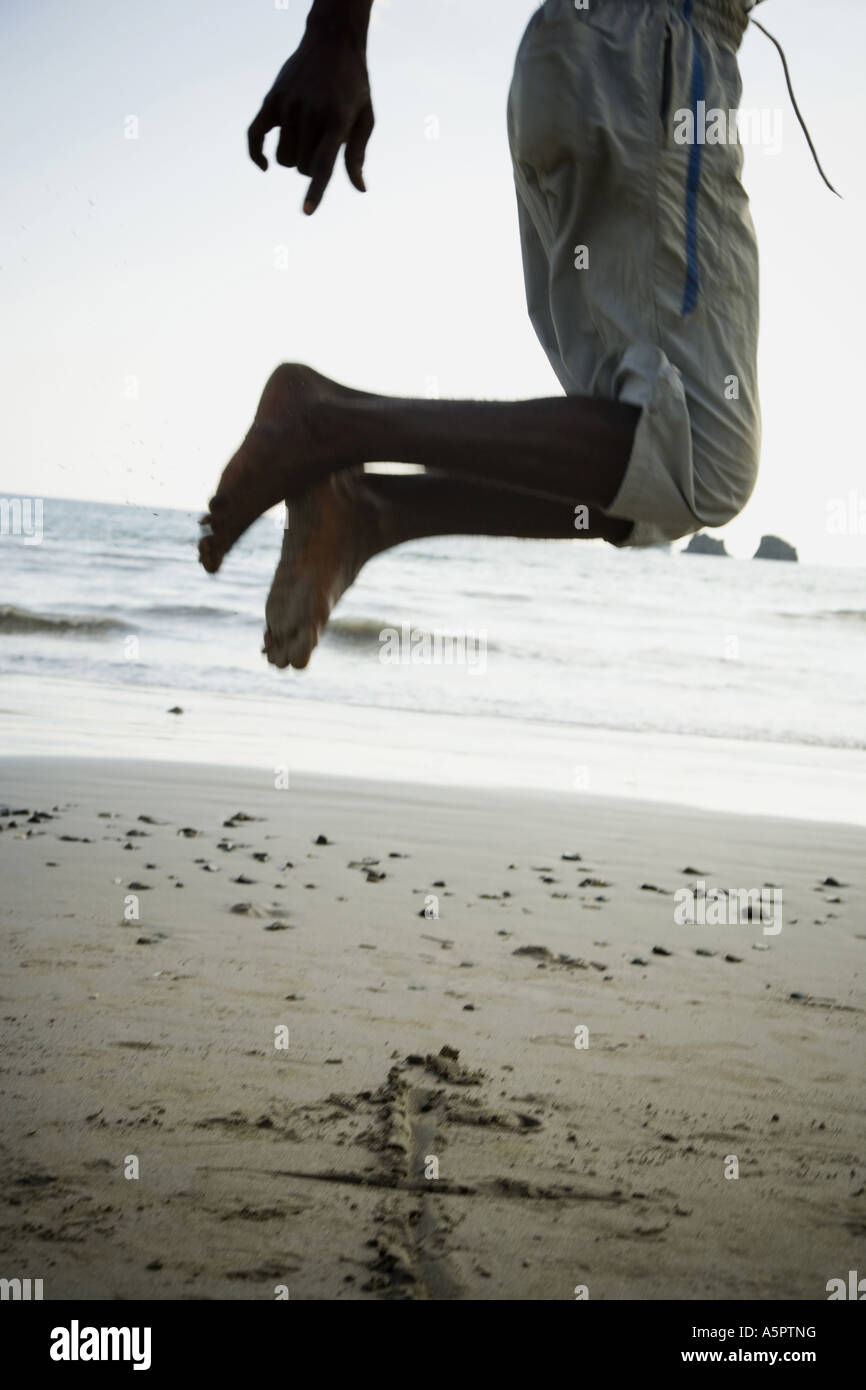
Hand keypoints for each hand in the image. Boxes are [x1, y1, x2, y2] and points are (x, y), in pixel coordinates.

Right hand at [247, 29, 373, 214]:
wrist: (332, 42)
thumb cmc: (353, 86)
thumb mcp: (365, 118)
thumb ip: (357, 154)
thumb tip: (360, 189)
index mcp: (336, 120)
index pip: (323, 163)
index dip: (316, 190)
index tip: (307, 212)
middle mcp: (309, 113)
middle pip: (302, 168)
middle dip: (312, 166)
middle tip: (323, 144)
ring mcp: (287, 105)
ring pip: (283, 159)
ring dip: (294, 159)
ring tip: (307, 138)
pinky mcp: (271, 100)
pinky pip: (254, 136)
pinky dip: (257, 155)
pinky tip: (265, 167)